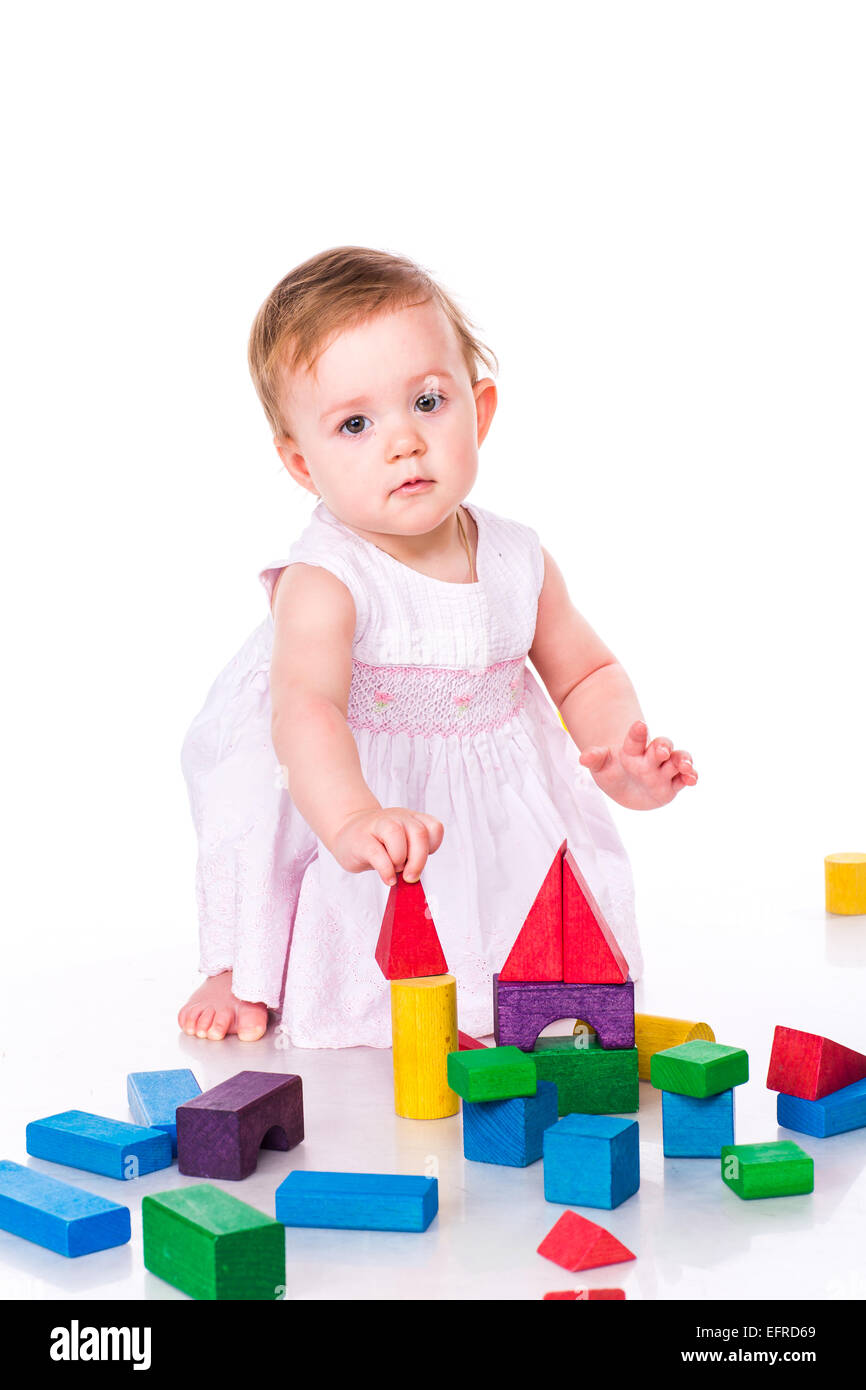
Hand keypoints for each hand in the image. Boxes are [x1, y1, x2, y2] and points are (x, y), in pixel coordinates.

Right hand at [331, 806, 444, 885]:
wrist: (347, 833)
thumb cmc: (378, 844)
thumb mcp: (401, 847)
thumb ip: (411, 857)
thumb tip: (414, 878)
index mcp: (411, 819)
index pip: (434, 827)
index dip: (431, 846)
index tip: (418, 859)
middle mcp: (397, 818)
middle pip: (419, 832)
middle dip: (418, 860)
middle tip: (410, 877)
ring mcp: (377, 825)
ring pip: (396, 834)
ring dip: (399, 859)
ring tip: (394, 869)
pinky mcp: (361, 839)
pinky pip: (377, 853)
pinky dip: (385, 870)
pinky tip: (387, 878)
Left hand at [578, 720, 697, 809]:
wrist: (624, 786)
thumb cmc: (611, 771)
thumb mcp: (600, 766)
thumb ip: (596, 759)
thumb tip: (584, 757)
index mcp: (632, 750)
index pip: (636, 738)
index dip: (638, 732)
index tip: (639, 725)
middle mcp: (651, 757)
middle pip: (662, 746)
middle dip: (662, 747)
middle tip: (660, 751)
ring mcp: (663, 770)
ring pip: (677, 760)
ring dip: (683, 761)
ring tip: (684, 766)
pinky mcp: (672, 784)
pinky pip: (683, 778)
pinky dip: (690, 776)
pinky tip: (692, 779)